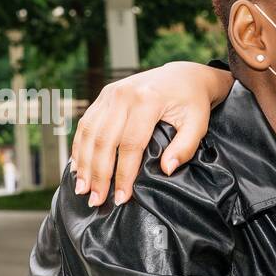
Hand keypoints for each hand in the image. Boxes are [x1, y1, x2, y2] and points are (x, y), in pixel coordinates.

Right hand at [71, 62, 233, 205]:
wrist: (183, 75)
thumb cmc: (192, 102)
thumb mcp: (198, 124)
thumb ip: (185, 147)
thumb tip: (167, 169)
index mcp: (147, 100)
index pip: (130, 145)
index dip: (123, 174)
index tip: (122, 198)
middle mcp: (123, 95)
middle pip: (104, 141)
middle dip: (98, 175)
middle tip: (96, 200)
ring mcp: (110, 93)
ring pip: (89, 133)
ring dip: (84, 164)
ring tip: (83, 189)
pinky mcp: (104, 95)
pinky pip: (86, 124)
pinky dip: (79, 147)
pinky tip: (77, 167)